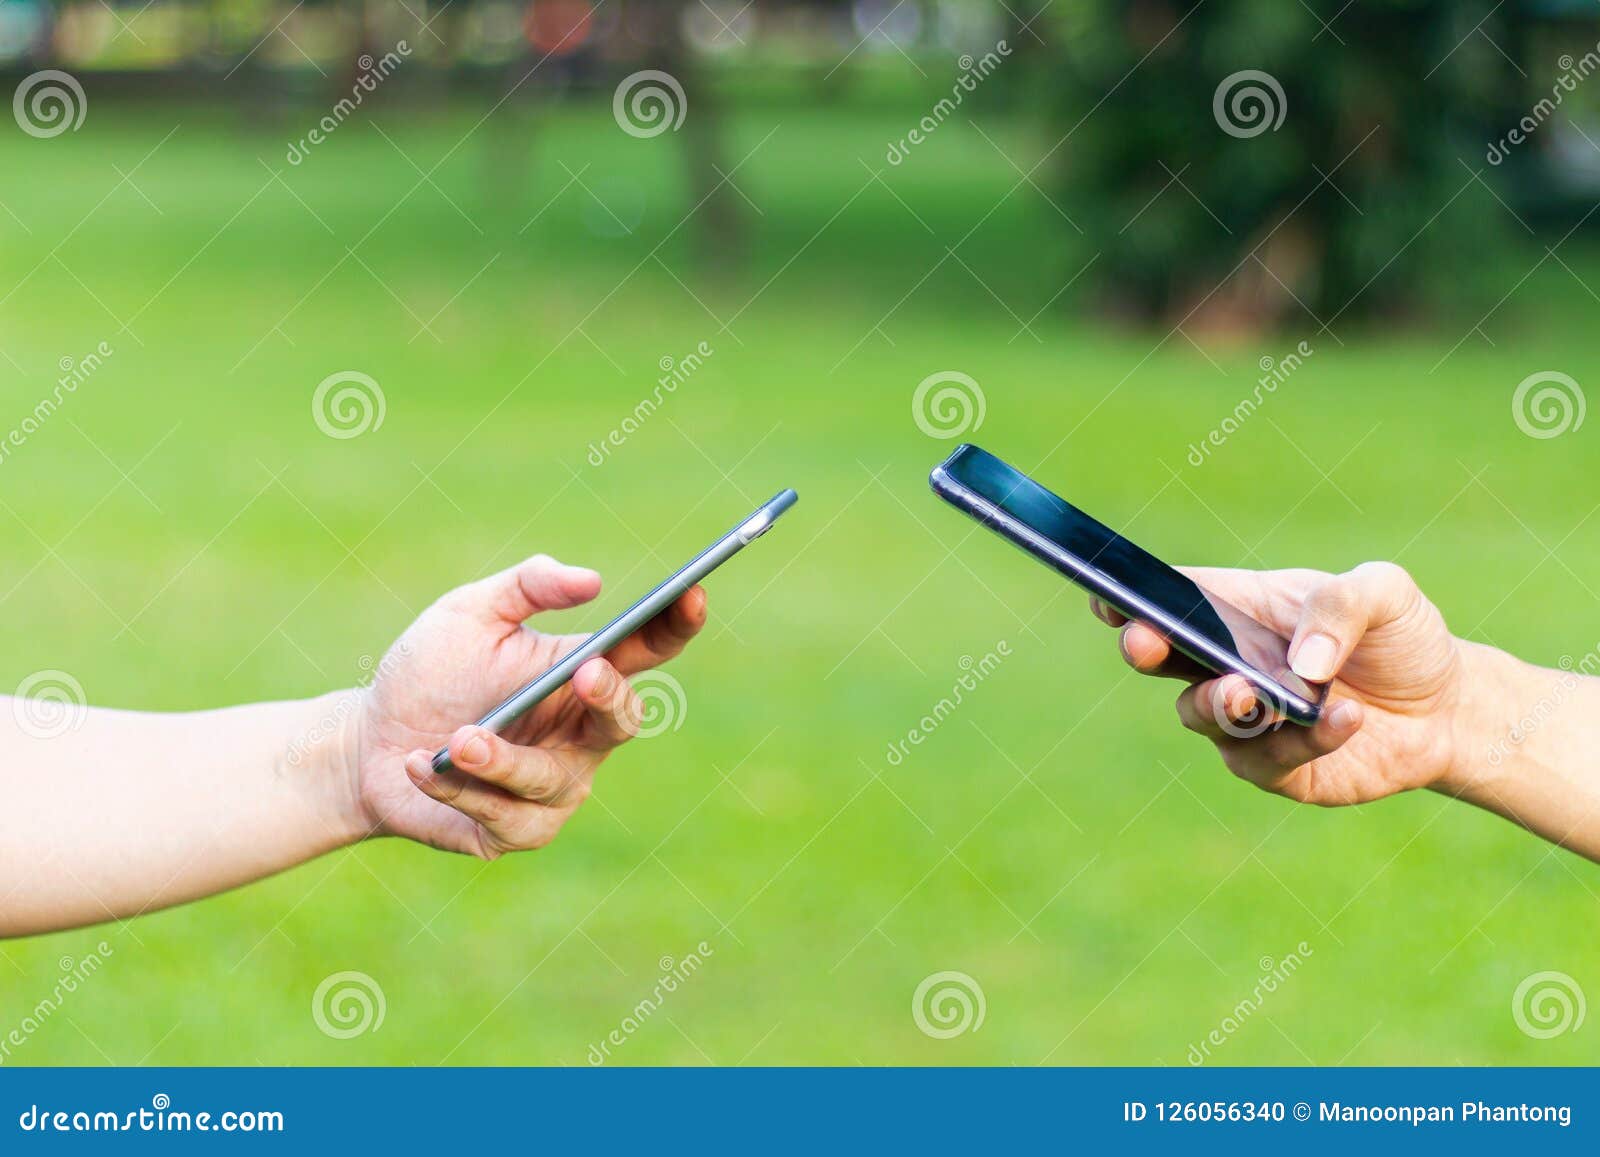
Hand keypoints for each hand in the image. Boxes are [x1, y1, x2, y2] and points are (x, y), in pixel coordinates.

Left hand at [345, 554, 705, 857]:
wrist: (368, 743)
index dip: (676, 624)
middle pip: (623, 721)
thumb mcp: (469, 613)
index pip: (646, 650)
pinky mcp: (517, 831)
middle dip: (611, 697)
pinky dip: (457, 789)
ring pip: (550, 779)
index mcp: (584, 675)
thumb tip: (592, 581)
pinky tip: (420, 764)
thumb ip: (527, 586)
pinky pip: (503, 817)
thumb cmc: (430, 673)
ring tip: (457, 738)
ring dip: (501, 758)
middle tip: (586, 672)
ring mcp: (556, 789)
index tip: (690, 593)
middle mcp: (582, 735)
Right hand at [1092, 561, 1466, 805]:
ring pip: (1201, 714)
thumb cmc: (1402, 638)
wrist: (1448, 711)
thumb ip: (1341, 607)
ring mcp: (1247, 720)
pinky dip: (1301, 741)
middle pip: (1165, 657)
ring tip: (1254, 694)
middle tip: (1145, 644)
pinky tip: (1342, 720)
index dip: (1133, 598)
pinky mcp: (1276, 769)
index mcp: (1242, 610)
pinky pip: (1265, 761)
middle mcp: (1230, 664)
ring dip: (1220, 703)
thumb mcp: (1385, 594)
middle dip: (1146, 648)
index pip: (1175, 598)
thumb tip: (1299, 662)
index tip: (1108, 599)